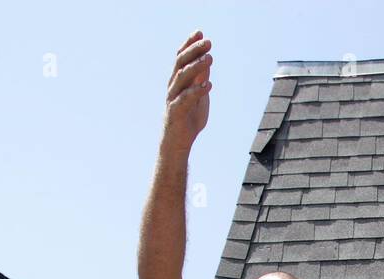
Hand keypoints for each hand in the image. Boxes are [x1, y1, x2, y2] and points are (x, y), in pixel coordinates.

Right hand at [163, 31, 212, 149]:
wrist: (178, 142)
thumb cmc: (188, 118)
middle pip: (180, 63)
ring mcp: (173, 98)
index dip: (189, 44)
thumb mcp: (199, 95)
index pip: (181, 57)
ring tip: (210, 59)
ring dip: (196, 67)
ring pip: (182, 78)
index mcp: (178, 80)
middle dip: (194, 51)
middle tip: (208, 42)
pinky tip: (208, 85)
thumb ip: (201, 79)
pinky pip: (185, 99)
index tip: (200, 32)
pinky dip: (197, 91)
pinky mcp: (176, 111)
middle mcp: (173, 86)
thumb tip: (207, 61)